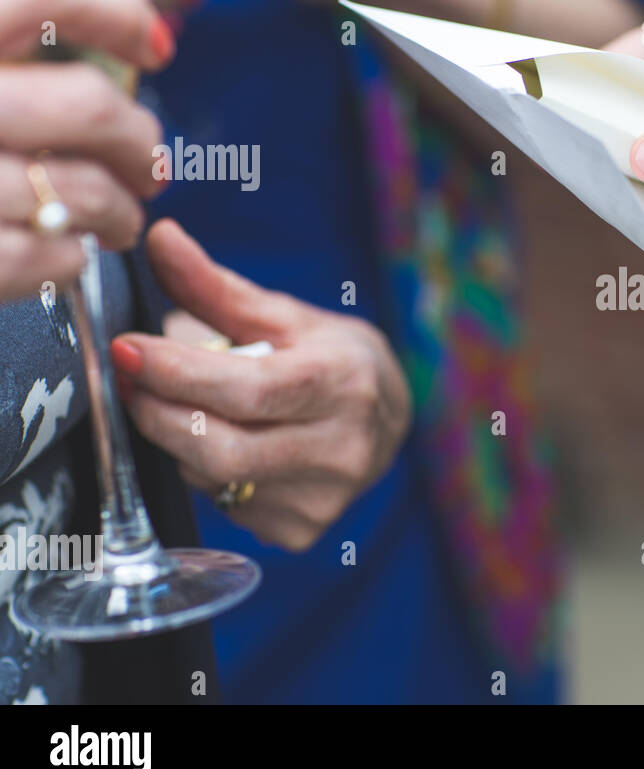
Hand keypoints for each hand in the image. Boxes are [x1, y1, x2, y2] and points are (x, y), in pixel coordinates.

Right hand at [0, 0, 172, 303]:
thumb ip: (8, 38)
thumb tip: (134, 36)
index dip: (118, 12)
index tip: (153, 45)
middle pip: (89, 105)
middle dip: (139, 141)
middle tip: (145, 161)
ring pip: (85, 190)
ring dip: (119, 210)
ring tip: (115, 217)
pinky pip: (51, 256)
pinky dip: (71, 257)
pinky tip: (62, 249)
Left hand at [111, 220, 412, 551]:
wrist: (391, 417)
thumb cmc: (333, 358)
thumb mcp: (284, 316)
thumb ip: (216, 285)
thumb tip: (159, 237)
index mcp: (344, 383)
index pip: (249, 390)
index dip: (178, 373)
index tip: (127, 349)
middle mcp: (343, 448)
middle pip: (221, 448)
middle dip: (158, 412)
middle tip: (131, 379)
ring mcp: (324, 498)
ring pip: (213, 478)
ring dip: (179, 440)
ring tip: (190, 405)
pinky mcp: (301, 531)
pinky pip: (225, 504)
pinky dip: (207, 471)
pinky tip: (228, 443)